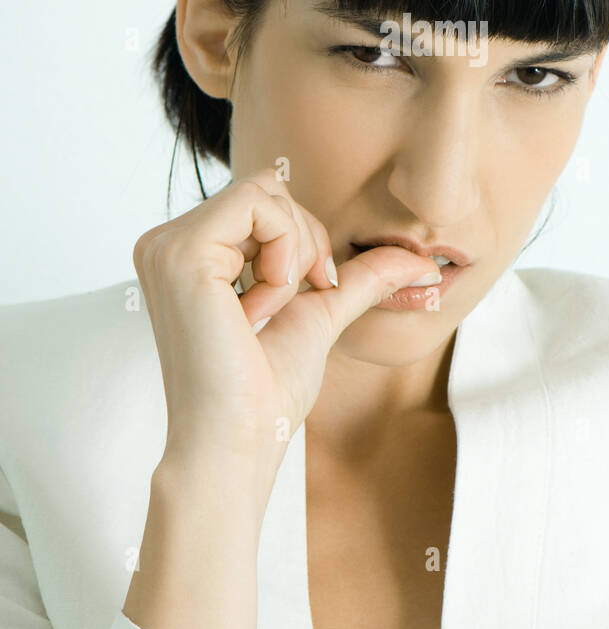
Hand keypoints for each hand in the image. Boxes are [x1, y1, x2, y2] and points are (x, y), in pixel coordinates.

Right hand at [132, 165, 441, 494]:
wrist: (239, 441)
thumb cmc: (265, 392)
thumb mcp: (320, 313)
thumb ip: (360, 278)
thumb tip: (424, 262)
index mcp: (186, 253)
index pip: (263, 198)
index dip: (302, 238)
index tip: (303, 294)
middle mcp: (165, 244)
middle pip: (265, 187)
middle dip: (301, 241)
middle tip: (290, 302)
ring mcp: (165, 246)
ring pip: (263, 191)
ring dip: (292, 253)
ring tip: (268, 310)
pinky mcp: (181, 254)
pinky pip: (256, 205)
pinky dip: (281, 254)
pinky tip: (259, 309)